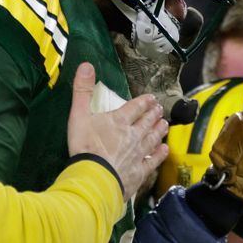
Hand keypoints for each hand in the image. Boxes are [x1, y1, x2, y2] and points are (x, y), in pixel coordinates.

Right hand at [66, 63, 167, 196]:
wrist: (94, 177)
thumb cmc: (84, 146)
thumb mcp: (78, 115)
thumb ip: (82, 90)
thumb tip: (86, 64)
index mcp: (119, 120)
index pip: (135, 107)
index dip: (144, 101)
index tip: (151, 98)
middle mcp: (133, 135)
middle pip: (146, 122)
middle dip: (154, 114)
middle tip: (160, 109)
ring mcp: (138, 154)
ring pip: (152, 139)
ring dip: (159, 130)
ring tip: (165, 124)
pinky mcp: (139, 171)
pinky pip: (152, 160)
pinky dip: (159, 154)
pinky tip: (164, 149)